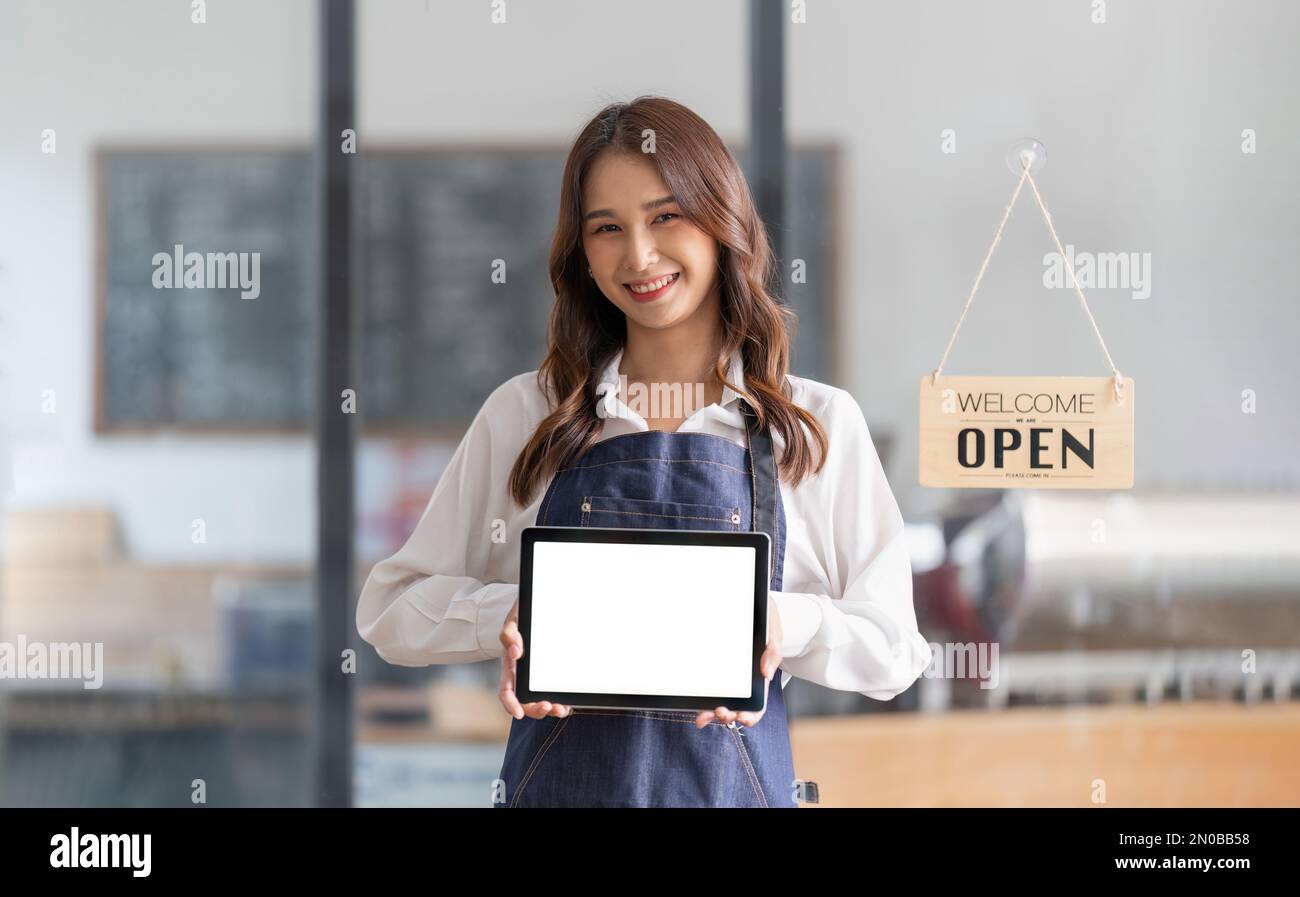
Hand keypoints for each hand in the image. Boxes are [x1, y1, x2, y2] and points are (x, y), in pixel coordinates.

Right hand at [498, 600, 572, 719]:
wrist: (538, 609)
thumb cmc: (523, 616)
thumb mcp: (513, 620)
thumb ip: (509, 633)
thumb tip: (515, 652)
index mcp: (511, 667)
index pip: (506, 691)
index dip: (510, 704)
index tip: (518, 713)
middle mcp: (522, 676)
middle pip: (525, 702)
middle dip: (535, 709)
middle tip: (548, 706)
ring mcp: (536, 678)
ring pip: (540, 701)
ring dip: (550, 708)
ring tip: (561, 708)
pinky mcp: (549, 675)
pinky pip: (554, 693)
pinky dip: (560, 701)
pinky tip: (568, 702)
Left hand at [695, 596, 782, 728]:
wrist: (754, 609)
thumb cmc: (765, 625)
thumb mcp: (773, 635)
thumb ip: (772, 653)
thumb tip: (766, 673)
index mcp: (760, 681)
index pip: (758, 706)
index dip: (751, 716)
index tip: (743, 717)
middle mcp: (744, 685)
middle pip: (737, 709)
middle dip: (728, 716)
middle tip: (720, 712)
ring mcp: (730, 681)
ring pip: (721, 704)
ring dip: (712, 713)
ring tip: (704, 716)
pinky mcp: (717, 672)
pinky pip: (710, 690)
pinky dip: (703, 702)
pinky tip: (697, 709)